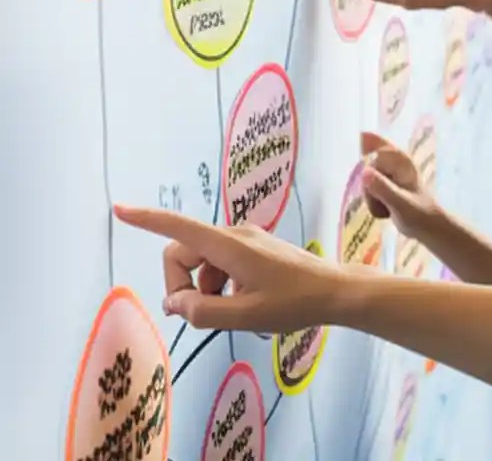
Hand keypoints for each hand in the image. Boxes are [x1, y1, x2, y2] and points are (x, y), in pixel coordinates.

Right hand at [113, 205, 347, 332]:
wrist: (337, 292)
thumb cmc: (295, 303)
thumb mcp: (245, 315)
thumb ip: (202, 311)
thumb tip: (175, 303)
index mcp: (229, 245)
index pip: (177, 227)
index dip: (146, 219)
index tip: (119, 209)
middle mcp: (234, 236)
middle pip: (183, 253)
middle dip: (181, 283)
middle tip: (199, 314)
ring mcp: (246, 241)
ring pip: (202, 264)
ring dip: (205, 289)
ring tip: (234, 310)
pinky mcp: (255, 250)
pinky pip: (221, 266)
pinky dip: (221, 286)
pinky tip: (245, 304)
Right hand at [360, 131, 443, 241]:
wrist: (429, 228)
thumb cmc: (419, 214)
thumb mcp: (400, 203)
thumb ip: (382, 188)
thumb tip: (364, 172)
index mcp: (401, 161)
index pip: (376, 148)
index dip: (365, 143)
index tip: (358, 145)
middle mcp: (394, 164)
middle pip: (365, 168)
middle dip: (368, 187)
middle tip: (381, 202)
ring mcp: (389, 175)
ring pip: (364, 182)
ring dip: (370, 198)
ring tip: (386, 208)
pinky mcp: (385, 185)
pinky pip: (367, 190)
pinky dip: (372, 202)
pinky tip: (384, 211)